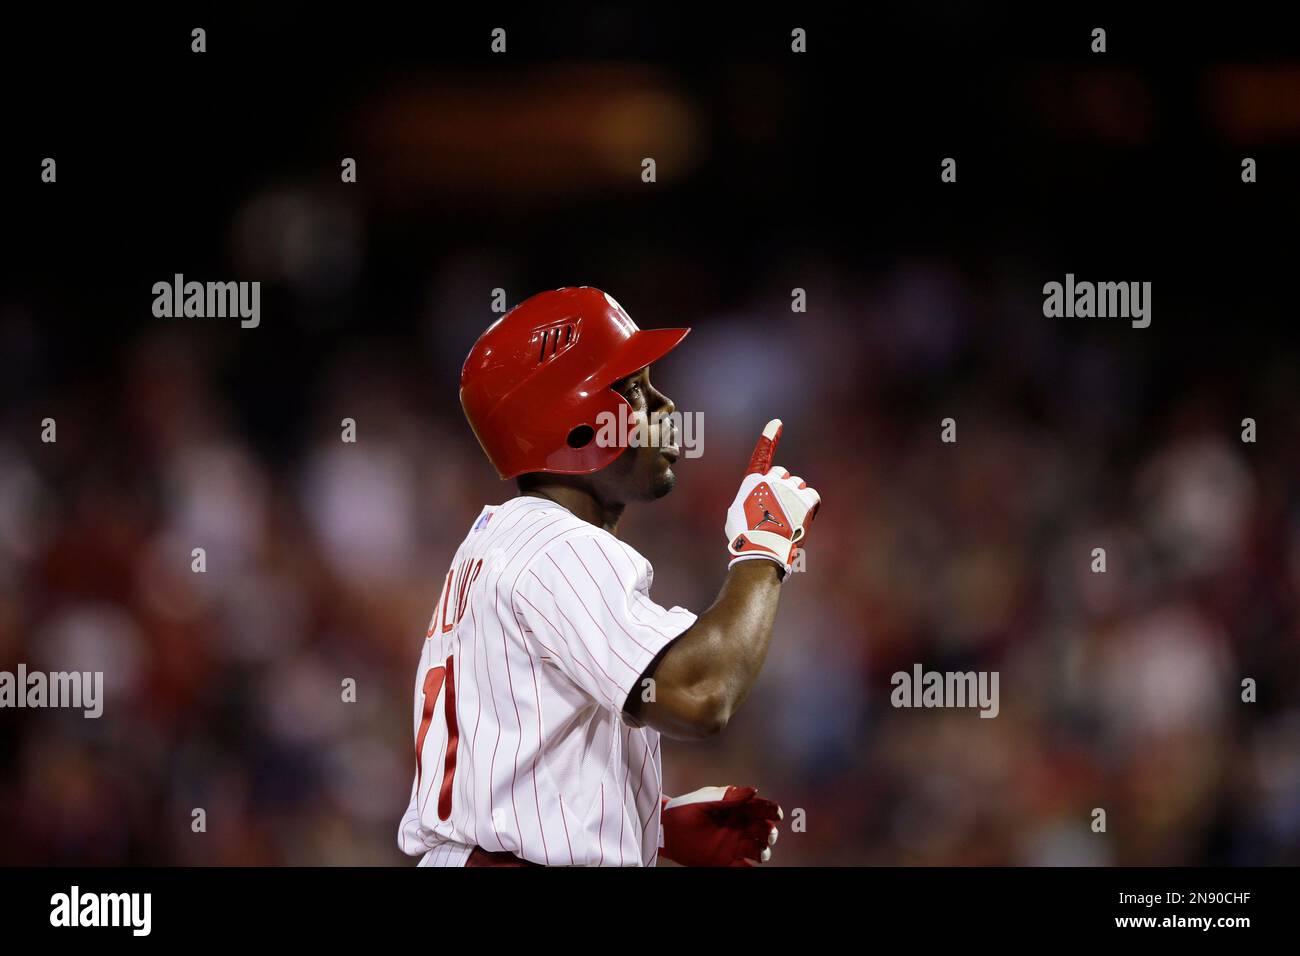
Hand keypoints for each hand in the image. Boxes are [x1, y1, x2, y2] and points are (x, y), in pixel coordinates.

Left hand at [660, 786, 782, 866]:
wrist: (665, 830)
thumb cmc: (683, 810)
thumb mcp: (705, 800)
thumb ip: (728, 797)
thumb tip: (753, 791)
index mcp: (735, 809)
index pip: (759, 809)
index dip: (770, 810)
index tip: (777, 813)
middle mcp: (738, 827)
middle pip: (763, 830)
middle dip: (769, 832)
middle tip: (768, 833)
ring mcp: (733, 845)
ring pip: (758, 849)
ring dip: (763, 850)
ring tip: (760, 850)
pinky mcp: (725, 862)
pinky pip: (743, 868)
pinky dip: (750, 869)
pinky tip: (752, 866)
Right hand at [725, 419, 820, 575]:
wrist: (763, 549)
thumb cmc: (745, 537)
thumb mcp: (736, 515)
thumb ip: (749, 501)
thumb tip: (758, 504)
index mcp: (753, 482)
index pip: (762, 455)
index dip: (768, 438)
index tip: (777, 423)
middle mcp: (772, 480)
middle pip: (783, 475)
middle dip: (783, 487)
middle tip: (778, 510)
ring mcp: (790, 489)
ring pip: (798, 486)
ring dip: (795, 498)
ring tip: (788, 519)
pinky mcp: (806, 500)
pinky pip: (812, 497)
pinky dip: (809, 506)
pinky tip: (801, 519)